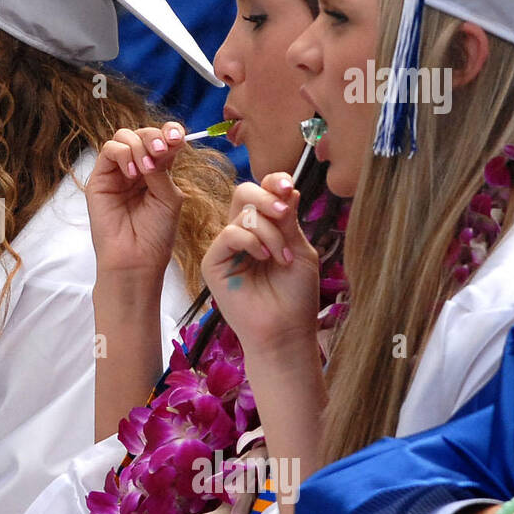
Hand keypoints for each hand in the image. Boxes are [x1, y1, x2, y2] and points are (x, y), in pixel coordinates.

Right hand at [85, 124, 186, 280]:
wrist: (136, 258)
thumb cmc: (156, 234)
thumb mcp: (169, 197)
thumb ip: (163, 169)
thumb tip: (155, 146)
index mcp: (158, 170)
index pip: (163, 139)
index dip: (170, 131)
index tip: (178, 137)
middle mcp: (137, 167)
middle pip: (143, 133)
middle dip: (154, 137)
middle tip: (162, 151)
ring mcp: (117, 172)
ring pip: (124, 137)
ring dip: (139, 146)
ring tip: (146, 169)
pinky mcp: (99, 179)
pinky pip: (109, 150)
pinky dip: (123, 155)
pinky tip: (133, 174)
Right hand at [200, 173, 319, 355]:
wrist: (286, 330)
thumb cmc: (296, 295)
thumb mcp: (300, 250)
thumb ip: (289, 220)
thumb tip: (286, 187)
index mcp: (264, 228)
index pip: (262, 193)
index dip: (273, 182)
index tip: (288, 187)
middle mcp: (243, 234)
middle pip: (243, 192)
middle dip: (266, 198)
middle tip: (284, 215)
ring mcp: (226, 248)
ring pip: (241, 214)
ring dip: (269, 232)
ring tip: (283, 258)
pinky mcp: (213, 263)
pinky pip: (229, 234)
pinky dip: (251, 241)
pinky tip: (265, 259)